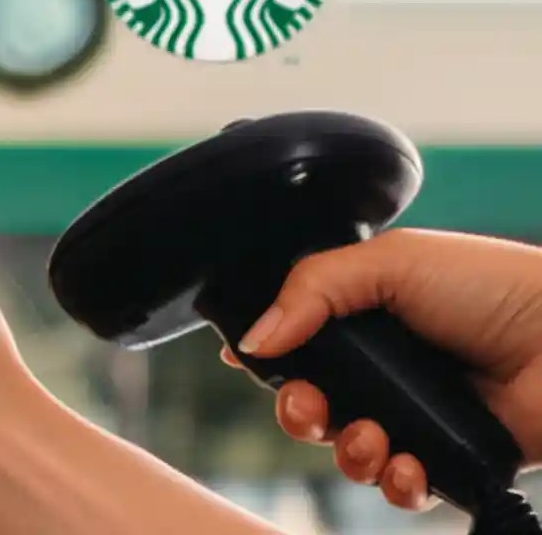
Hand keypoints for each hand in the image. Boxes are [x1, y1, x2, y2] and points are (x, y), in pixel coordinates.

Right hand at [220, 229, 541, 509]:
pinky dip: (395, 483)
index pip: (299, 344)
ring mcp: (417, 415)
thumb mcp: (391, 262)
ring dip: (349, 451)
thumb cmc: (495, 288)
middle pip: (313, 405)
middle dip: (298, 412)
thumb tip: (253, 337)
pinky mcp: (449, 460)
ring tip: (374, 437)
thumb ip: (311, 288)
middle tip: (310, 408)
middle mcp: (387, 369)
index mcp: (367, 317)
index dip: (272, 360)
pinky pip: (401, 487)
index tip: (253, 364)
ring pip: (350, 450)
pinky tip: (408, 465)